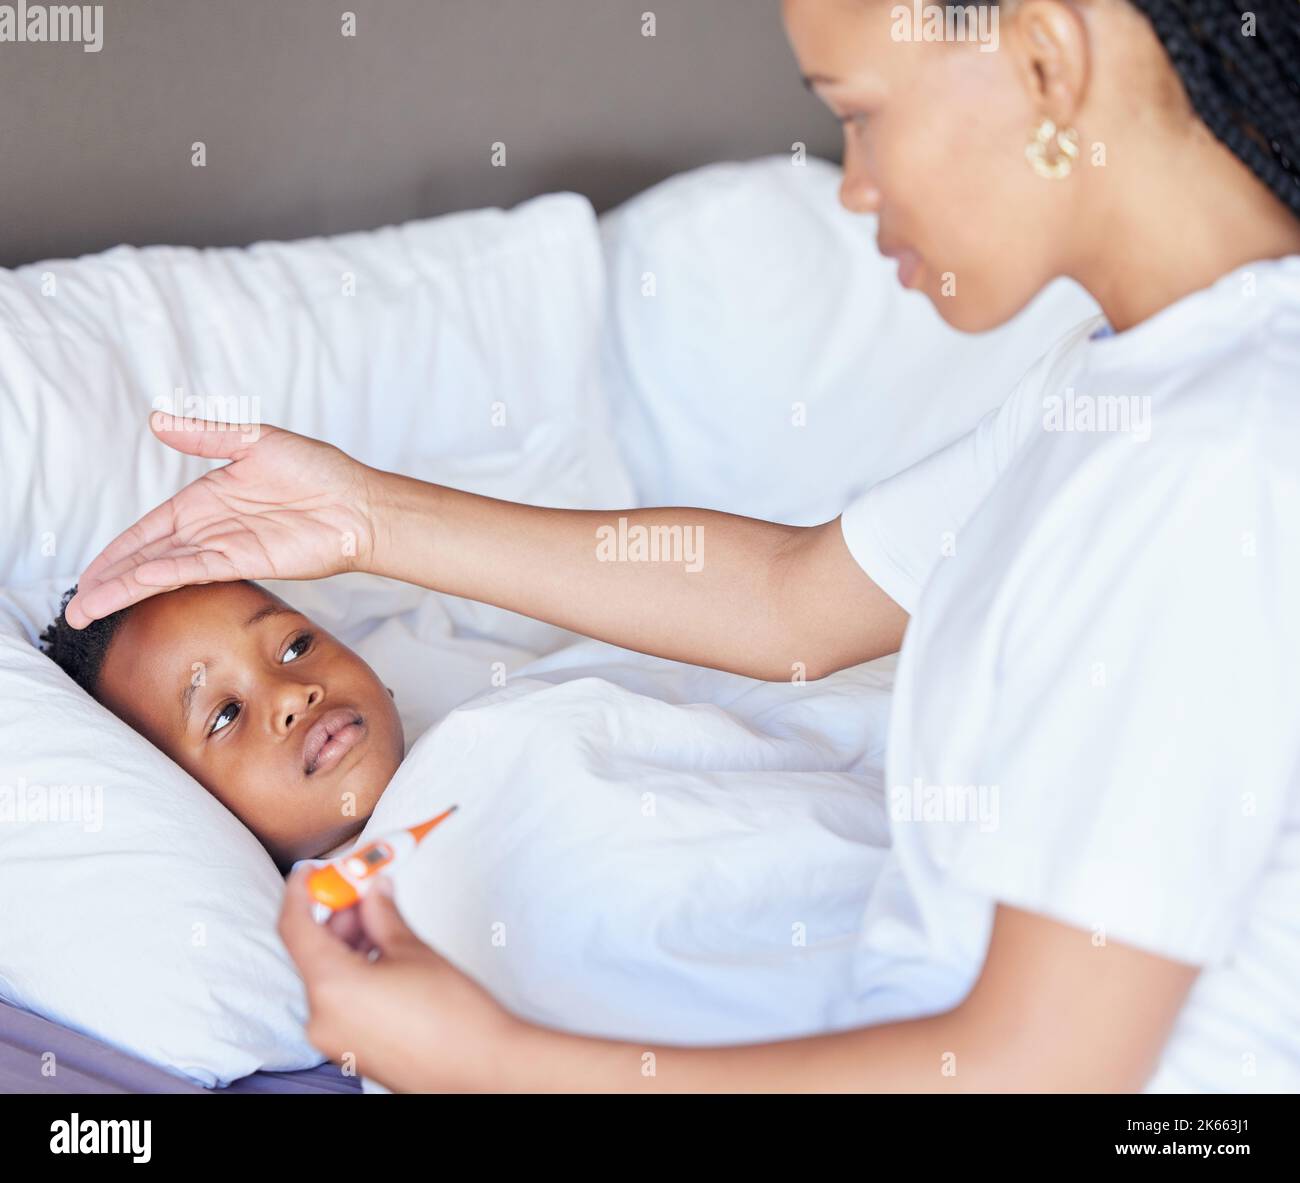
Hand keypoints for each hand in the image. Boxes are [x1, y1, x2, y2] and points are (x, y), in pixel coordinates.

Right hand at [64, 413, 380, 627]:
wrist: (359, 505)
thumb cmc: (319, 471)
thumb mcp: (257, 440)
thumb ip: (207, 436)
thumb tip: (159, 421)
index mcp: (205, 499)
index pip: (148, 529)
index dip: (117, 550)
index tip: (88, 573)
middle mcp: (210, 528)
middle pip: (148, 557)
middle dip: (110, 579)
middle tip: (75, 605)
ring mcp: (226, 547)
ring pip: (164, 570)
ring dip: (128, 588)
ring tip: (90, 608)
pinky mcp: (247, 561)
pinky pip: (197, 569)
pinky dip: (167, 576)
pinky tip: (140, 583)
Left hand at [278, 867, 526, 1091]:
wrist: (480, 1067)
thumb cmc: (453, 1015)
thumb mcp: (414, 950)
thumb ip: (383, 914)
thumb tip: (374, 890)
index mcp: (332, 987)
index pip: (295, 928)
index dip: (300, 893)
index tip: (310, 873)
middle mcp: (322, 1017)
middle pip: (312, 952)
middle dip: (337, 918)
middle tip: (366, 892)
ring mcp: (333, 1038)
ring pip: (327, 977)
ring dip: (348, 946)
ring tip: (385, 926)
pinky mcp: (349, 1049)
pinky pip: (338, 1001)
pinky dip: (352, 974)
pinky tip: (385, 959)